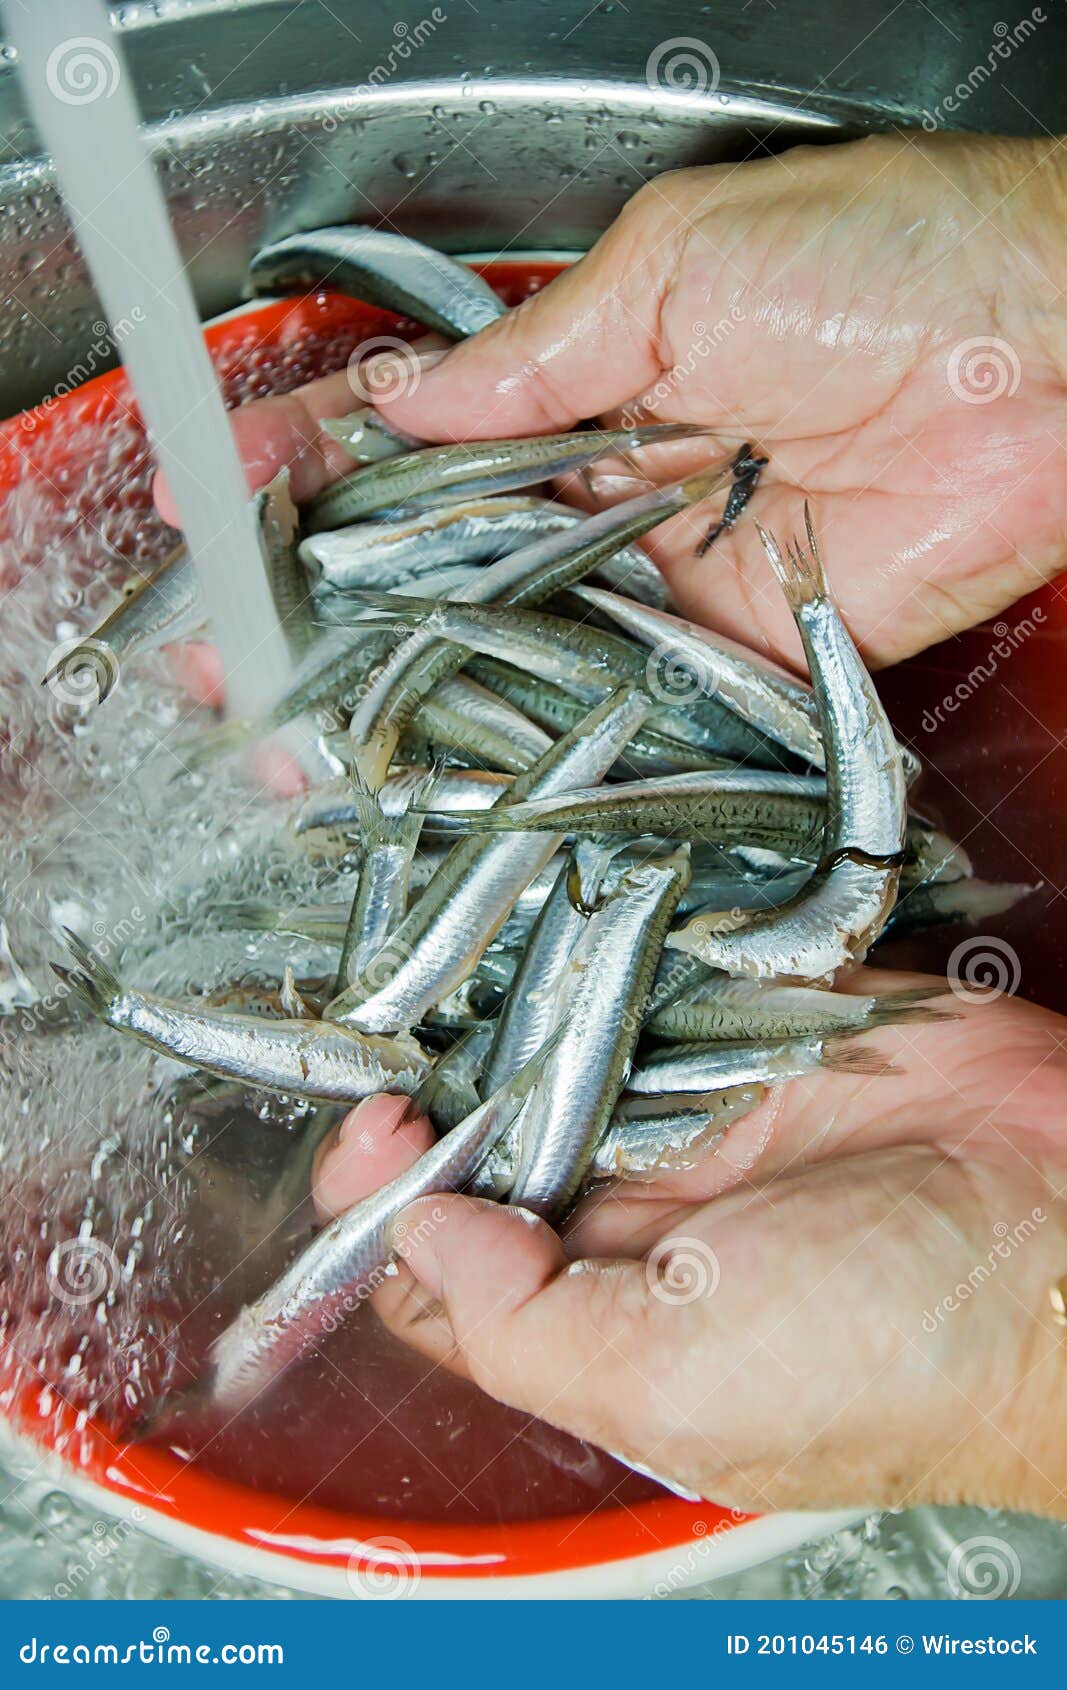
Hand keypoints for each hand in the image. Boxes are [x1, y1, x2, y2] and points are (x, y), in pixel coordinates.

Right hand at [178, 130, 1066, 675]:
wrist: (1051, 350)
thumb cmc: (891, 261)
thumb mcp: (682, 263)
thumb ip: (540, 357)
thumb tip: (411, 401)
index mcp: (594, 372)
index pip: (427, 433)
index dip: (327, 466)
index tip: (234, 497)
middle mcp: (618, 483)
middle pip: (452, 558)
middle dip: (336, 604)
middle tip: (233, 650)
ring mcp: (672, 576)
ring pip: (519, 643)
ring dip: (409, 686)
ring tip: (300, 727)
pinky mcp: (737, 653)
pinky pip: (626, 700)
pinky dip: (539, 732)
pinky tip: (443, 759)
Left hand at [313, 972, 1066, 1515]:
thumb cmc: (897, 1350)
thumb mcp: (670, 1381)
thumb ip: (517, 1321)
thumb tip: (417, 1233)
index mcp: (603, 1312)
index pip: (444, 1265)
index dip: (384, 1199)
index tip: (374, 1121)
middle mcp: (640, 1204)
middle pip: (491, 1130)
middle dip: (432, 1072)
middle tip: (394, 1013)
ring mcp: (701, 1098)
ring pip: (562, 1030)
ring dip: (509, 988)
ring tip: (457, 937)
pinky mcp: (762, 1013)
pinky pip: (661, 959)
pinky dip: (611, 928)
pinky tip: (556, 896)